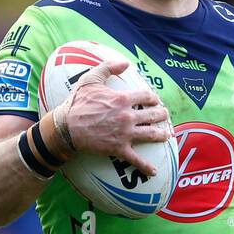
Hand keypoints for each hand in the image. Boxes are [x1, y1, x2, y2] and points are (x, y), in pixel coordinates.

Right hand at [60, 57, 172, 176]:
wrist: (67, 127)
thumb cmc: (77, 103)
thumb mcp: (90, 79)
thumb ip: (108, 67)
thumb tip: (125, 63)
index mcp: (123, 99)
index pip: (146, 96)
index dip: (154, 98)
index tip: (155, 100)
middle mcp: (128, 116)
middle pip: (153, 115)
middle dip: (162, 115)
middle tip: (165, 115)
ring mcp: (125, 134)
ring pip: (151, 134)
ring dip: (162, 134)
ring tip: (166, 135)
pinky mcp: (119, 149)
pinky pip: (136, 159)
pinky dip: (146, 166)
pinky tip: (153, 171)